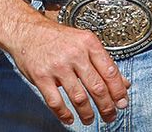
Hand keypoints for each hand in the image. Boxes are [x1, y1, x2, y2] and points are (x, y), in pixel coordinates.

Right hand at [6, 18, 130, 124]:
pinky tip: (70, 118)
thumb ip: (103, 62)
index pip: (110, 71)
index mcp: (88, 43)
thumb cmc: (57, 38)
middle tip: (110, 116)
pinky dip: (65, 115)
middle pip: (97, 87)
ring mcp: (57, 66)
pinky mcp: (41, 77)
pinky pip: (56, 102)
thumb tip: (123, 83)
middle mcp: (75, 54)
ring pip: (79, 98)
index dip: (118, 91)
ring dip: (87, 113)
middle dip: (107, 106)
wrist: (28, 31)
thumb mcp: (84, 42)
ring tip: (90, 119)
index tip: (122, 103)